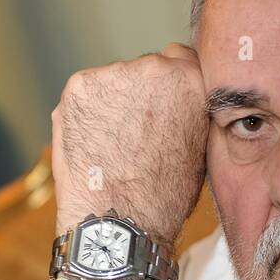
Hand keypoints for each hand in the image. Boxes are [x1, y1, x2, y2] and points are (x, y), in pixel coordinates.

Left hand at [51, 42, 207, 245]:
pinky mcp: (79, 86)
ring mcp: (113, 74)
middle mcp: (154, 67)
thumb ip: (190, 111)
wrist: (119, 222)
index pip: (180, 58)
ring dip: (112, 103)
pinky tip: (93, 144)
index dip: (170, 83)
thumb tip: (179, 102)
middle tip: (136, 134)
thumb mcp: (200, 149)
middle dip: (140, 94)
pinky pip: (85, 94)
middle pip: (145, 69)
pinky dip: (86, 113)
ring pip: (113, 82)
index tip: (163, 102)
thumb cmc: (163, 198)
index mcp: (192, 81)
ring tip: (113, 147)